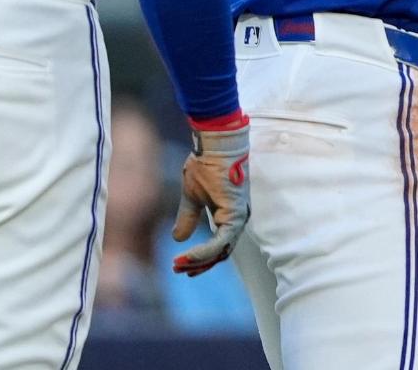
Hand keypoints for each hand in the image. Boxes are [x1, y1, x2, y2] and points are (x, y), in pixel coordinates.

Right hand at [172, 115, 250, 276]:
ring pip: (222, 250)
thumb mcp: (191, 197)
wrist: (213, 146)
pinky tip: (188, 257)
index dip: (200, 258)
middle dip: (200, 264)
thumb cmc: (205, 165)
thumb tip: (178, 238)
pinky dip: (204, 252)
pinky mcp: (236, 215)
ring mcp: (239, 217)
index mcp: (229, 215)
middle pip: (222, 252)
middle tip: (178, 270)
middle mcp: (237, 219)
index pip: (218, 245)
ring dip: (200, 261)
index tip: (180, 265)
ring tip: (179, 266)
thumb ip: (188, 218)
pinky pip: (222, 241)